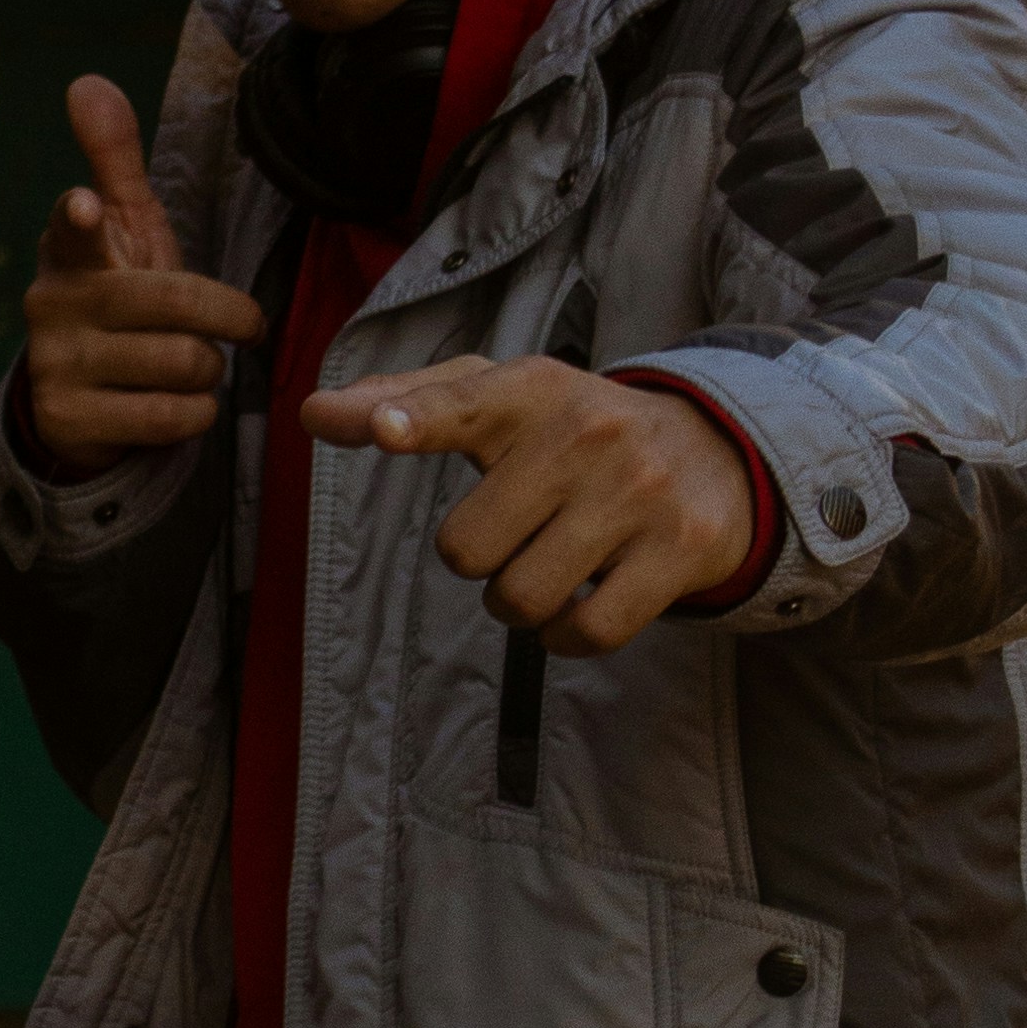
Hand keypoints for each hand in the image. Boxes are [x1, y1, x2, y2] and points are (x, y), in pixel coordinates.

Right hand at [22, 73, 265, 465]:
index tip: (86, 206)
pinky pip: (171, 418)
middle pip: (176, 305)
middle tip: (235, 326)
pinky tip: (176, 404)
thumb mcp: (121, 226)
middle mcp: (52, 303)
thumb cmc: (117, 294)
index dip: (83, 215)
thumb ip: (113, 157)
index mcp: (71, 249)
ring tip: (187, 366)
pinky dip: (194, 414)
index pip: (75, 226)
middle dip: (225, 319)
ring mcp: (56, 364)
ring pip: (182, 365)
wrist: (79, 398)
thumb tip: (86, 79)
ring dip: (208, 370)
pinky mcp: (69, 421)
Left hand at [300, 355, 757, 654]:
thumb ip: (401, 402)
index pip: (463, 404)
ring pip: (522, 599)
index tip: (388, 432)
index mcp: (532, 389)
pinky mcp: (680, 551)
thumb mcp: (497, 399)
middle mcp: (589, 431)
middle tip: (515, 531)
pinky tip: (578, 605)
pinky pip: (587, 634)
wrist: (713, 451)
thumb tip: (314, 414)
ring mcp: (639, 493)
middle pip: (466, 547)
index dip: (417, 420)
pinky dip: (565, 638)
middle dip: (476, 558)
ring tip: (549, 562)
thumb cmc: (569, 431)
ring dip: (518, 601)